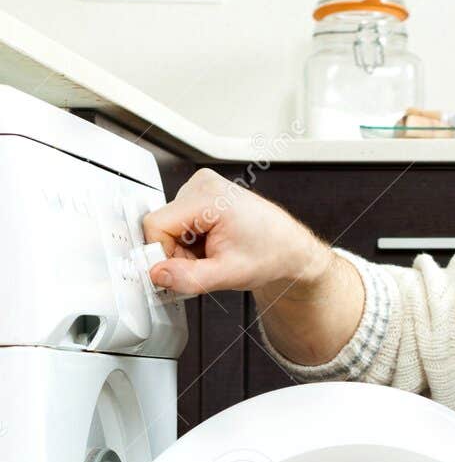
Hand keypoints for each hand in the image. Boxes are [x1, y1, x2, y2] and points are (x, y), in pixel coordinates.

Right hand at [141, 167, 328, 296]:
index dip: (163, 254)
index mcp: (208, 197)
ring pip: (170, 225)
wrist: (290, 248)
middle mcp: (203, 184)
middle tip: (206, 265)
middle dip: (178, 253)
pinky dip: (192, 239)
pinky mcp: (204, 193)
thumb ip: (190, 278)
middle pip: (163, 225)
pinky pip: (180, 221)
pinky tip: (213, 244)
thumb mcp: (229, 274)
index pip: (156, 224)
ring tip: (215, 253)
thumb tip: (158, 275)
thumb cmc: (271, 254)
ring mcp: (203, 186)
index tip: (178, 271)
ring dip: (186, 248)